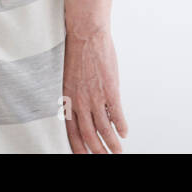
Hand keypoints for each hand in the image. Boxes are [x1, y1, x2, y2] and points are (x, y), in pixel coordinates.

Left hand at [62, 27, 126, 152]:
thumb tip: (85, 111)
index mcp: (68, 98)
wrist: (86, 33)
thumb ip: (76, 96)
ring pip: (104, 129)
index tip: (83, 156)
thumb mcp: (70, 78)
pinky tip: (124, 132)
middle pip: (89, 135)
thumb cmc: (77, 51)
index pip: (71, 131)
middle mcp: (80, 101)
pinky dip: (121, 126)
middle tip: (104, 157)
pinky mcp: (110, 90)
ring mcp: (95, 96)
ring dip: (112, 144)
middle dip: (97, 151)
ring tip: (117, 151)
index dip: (78, 147)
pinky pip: (117, 115)